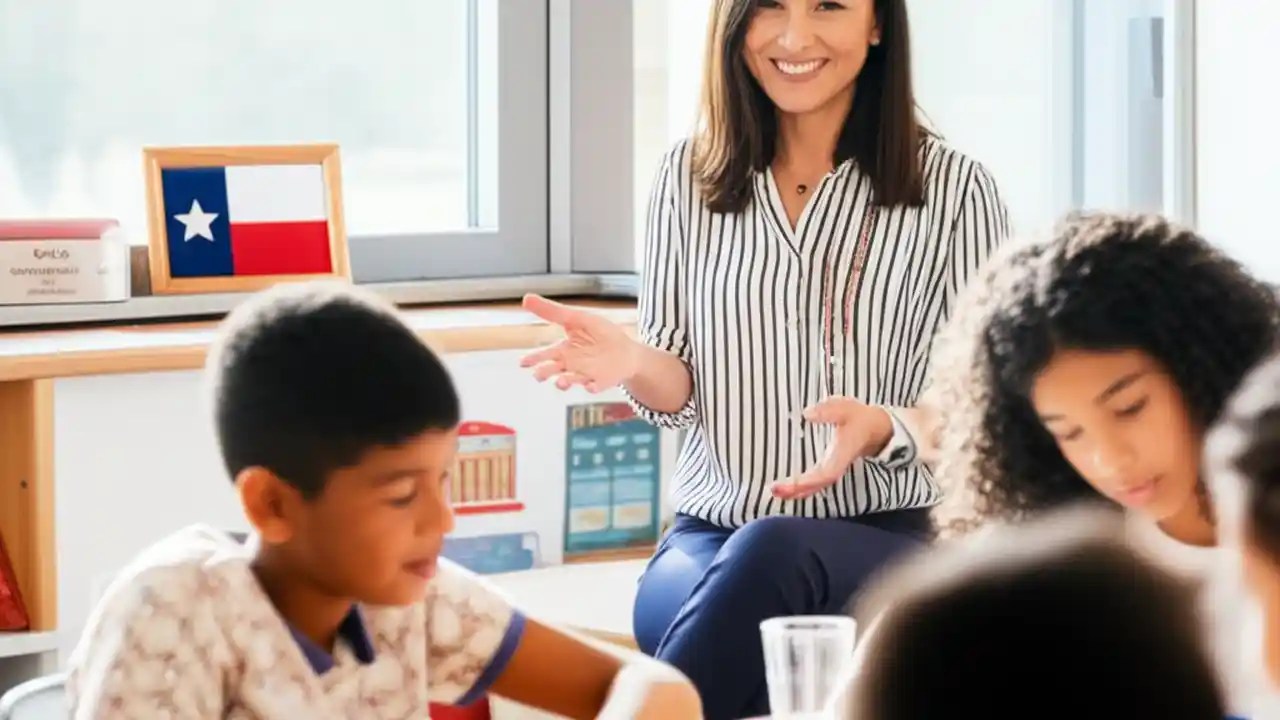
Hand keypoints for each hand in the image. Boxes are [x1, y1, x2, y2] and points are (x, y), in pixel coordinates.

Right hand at [519, 294, 640, 391]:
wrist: (626, 350)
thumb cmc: (601, 334)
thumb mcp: (577, 317)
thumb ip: (552, 311)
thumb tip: (527, 299)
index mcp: (565, 349)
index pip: (546, 354)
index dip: (534, 359)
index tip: (523, 363)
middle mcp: (572, 363)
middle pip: (554, 369)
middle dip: (545, 373)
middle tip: (538, 375)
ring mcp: (585, 373)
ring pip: (571, 379)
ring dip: (564, 382)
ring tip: (560, 382)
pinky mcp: (600, 381)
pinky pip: (594, 385)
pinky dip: (591, 387)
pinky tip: (589, 386)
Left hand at [770, 397, 893, 500]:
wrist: (874, 429)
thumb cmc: (859, 418)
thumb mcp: (846, 409)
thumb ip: (828, 410)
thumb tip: (806, 414)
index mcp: (840, 455)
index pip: (824, 474)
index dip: (808, 480)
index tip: (791, 483)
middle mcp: (835, 467)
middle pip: (816, 485)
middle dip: (795, 489)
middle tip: (774, 489)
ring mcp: (831, 470)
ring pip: (814, 487)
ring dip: (795, 492)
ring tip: (775, 492)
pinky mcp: (827, 469)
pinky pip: (813, 484)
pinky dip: (799, 488)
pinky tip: (786, 489)